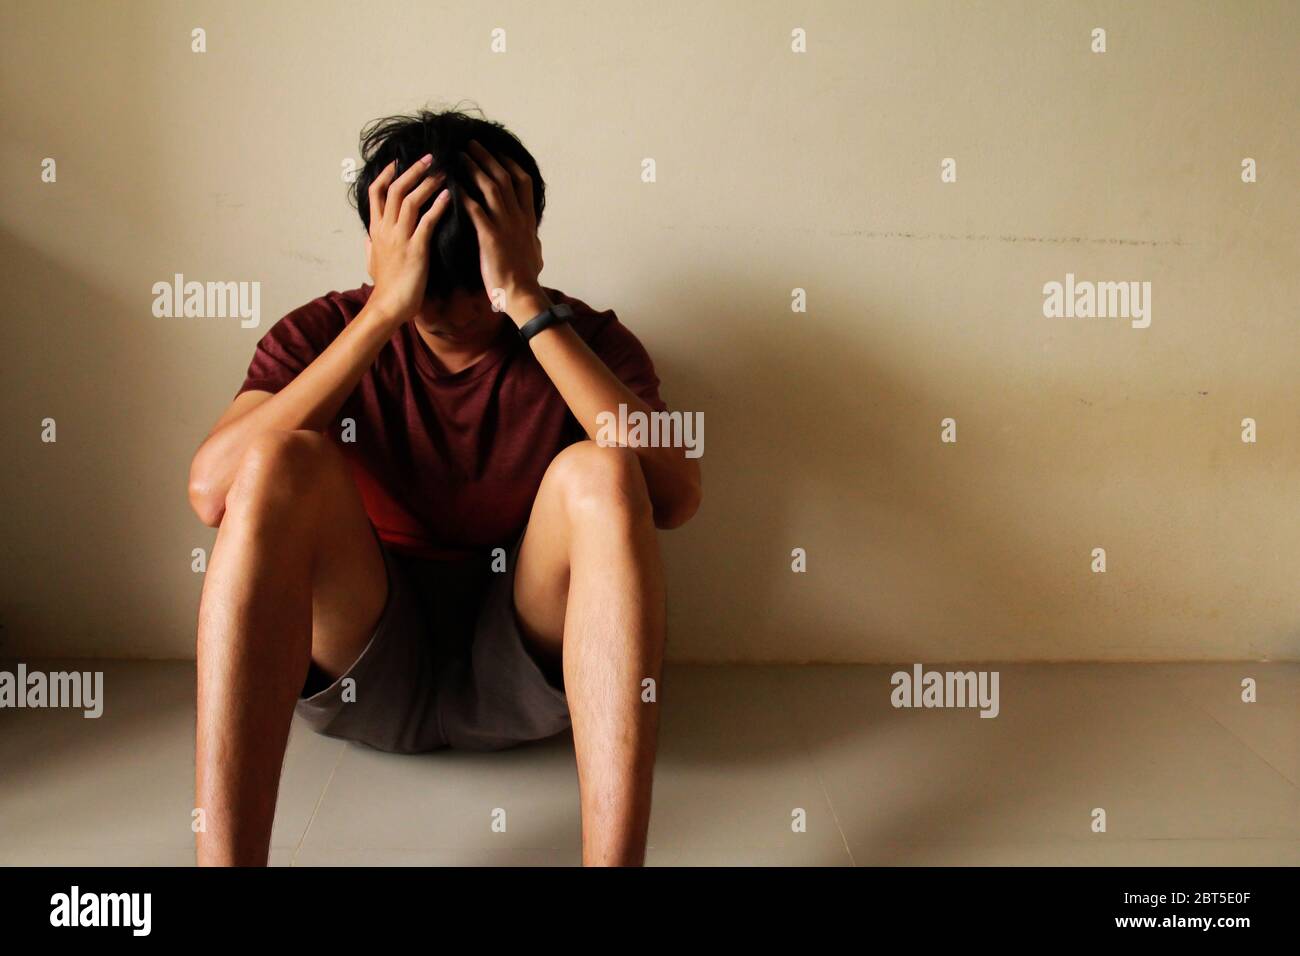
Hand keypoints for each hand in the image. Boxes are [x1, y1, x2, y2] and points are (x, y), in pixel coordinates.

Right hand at [364, 155, 450, 323]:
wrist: (389, 306)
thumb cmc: (384, 287)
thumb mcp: (371, 262)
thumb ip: (370, 246)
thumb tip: (367, 239)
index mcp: (376, 229)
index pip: (377, 192)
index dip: (387, 174)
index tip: (398, 160)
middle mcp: (386, 229)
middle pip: (395, 189)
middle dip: (412, 170)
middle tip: (429, 157)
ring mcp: (399, 238)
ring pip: (410, 200)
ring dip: (427, 182)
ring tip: (442, 170)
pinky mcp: (416, 249)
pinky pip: (427, 221)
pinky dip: (437, 206)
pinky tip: (448, 195)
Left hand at [460, 139, 545, 323]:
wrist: (522, 294)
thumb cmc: (526, 278)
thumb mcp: (534, 252)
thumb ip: (531, 237)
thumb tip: (533, 235)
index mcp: (527, 219)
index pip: (522, 182)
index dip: (509, 163)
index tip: (497, 151)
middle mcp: (518, 217)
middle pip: (504, 177)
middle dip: (487, 158)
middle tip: (472, 144)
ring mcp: (505, 225)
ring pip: (490, 188)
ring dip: (473, 169)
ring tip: (459, 156)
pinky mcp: (490, 237)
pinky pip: (475, 210)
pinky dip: (463, 195)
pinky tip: (451, 186)